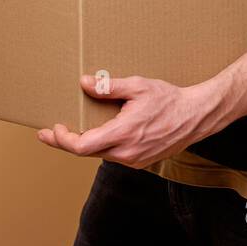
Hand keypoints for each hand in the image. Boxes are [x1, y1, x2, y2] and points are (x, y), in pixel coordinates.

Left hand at [36, 74, 224, 168]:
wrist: (195, 116)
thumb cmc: (169, 99)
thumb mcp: (139, 87)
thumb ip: (109, 87)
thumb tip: (85, 83)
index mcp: (123, 133)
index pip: (82, 146)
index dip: (62, 140)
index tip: (54, 128)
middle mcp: (126, 152)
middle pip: (86, 152)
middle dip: (66, 142)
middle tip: (51, 133)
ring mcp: (134, 160)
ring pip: (100, 154)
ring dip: (86, 144)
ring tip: (75, 130)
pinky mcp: (140, 162)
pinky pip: (114, 156)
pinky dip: (103, 146)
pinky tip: (101, 134)